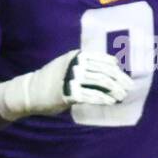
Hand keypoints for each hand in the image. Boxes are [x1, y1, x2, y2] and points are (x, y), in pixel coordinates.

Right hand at [0, 49, 131, 120]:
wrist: (29, 92)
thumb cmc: (50, 80)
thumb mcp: (67, 66)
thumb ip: (84, 66)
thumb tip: (108, 71)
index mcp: (76, 56)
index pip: (103, 60)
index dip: (117, 69)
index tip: (124, 77)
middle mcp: (75, 64)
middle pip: (105, 71)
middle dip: (119, 80)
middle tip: (128, 88)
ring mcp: (72, 78)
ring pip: (101, 83)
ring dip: (114, 90)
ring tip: (121, 96)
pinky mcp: (69, 93)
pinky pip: (91, 95)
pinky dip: (103, 98)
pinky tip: (110, 102)